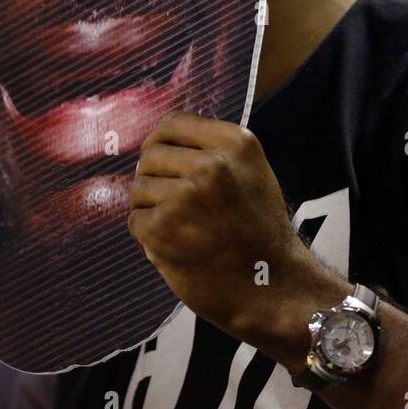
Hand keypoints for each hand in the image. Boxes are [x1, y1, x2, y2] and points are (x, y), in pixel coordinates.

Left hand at [128, 114, 346, 364]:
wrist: (272, 285)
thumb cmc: (259, 229)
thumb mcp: (251, 172)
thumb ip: (211, 150)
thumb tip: (157, 141)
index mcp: (235, 143)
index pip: (173, 123)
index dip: (162, 142)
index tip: (163, 160)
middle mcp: (211, 164)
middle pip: (151, 155)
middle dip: (156, 178)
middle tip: (176, 204)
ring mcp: (185, 197)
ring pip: (138, 187)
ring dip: (151, 207)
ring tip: (181, 226)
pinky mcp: (162, 229)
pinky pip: (135, 219)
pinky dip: (148, 234)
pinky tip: (175, 244)